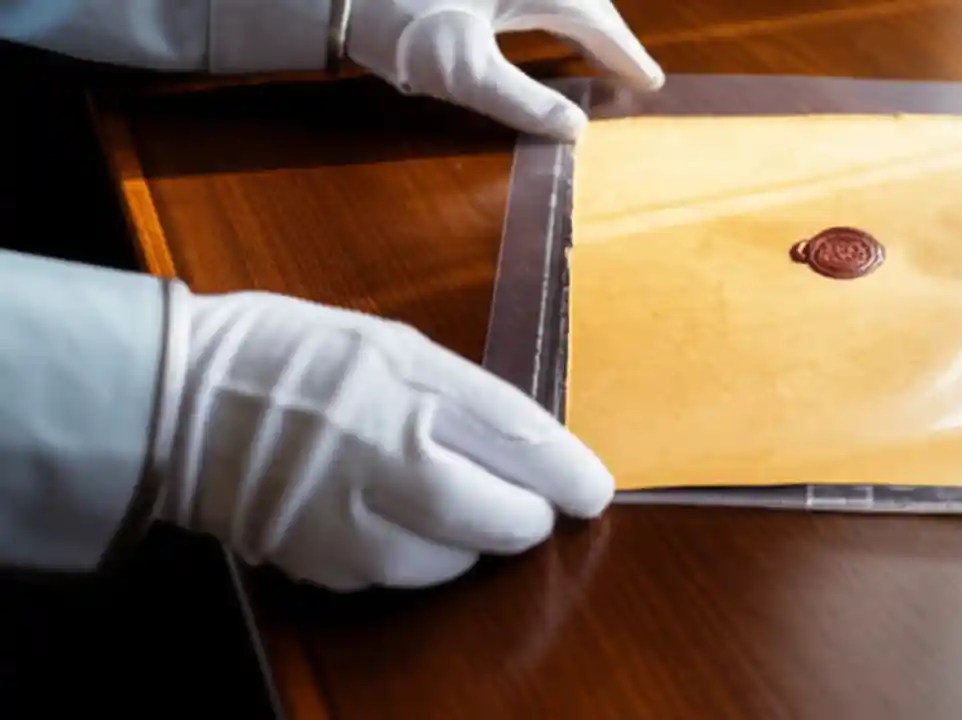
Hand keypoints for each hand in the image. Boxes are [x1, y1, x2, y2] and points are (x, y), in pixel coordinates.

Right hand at [153, 287, 612, 591]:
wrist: (183, 396)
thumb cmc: (298, 355)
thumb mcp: (393, 345)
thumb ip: (462, 397)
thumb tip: (531, 450)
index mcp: (409, 381)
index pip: (519, 436)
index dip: (568, 472)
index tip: (592, 490)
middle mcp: (384, 451)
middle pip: (498, 515)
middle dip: (530, 519)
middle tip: (536, 510)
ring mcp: (349, 515)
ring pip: (452, 560)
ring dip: (475, 544)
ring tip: (463, 512)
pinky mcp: (319, 559)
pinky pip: (397, 575)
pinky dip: (419, 557)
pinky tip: (404, 524)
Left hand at [345, 0, 662, 139]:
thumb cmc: (397, 20)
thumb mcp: (460, 69)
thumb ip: (520, 100)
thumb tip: (575, 130)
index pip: (592, 16)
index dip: (624, 51)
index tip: (650, 80)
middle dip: (607, 33)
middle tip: (630, 70)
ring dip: (580, 19)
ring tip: (597, 53)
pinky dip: (549, 9)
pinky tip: (546, 27)